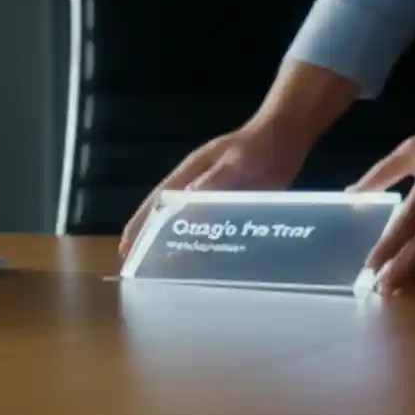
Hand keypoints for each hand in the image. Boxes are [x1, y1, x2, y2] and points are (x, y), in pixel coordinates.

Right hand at [118, 61, 358, 256]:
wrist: (288, 137)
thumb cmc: (259, 144)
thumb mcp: (237, 161)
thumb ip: (214, 181)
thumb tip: (186, 202)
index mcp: (190, 173)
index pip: (157, 201)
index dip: (140, 224)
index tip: (127, 248)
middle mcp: (197, 188)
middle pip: (169, 217)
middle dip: (154, 241)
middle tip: (143, 272)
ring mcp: (216, 199)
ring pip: (191, 227)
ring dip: (181, 248)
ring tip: (168, 278)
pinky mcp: (235, 208)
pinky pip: (217, 231)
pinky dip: (209, 247)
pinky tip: (208, 268)